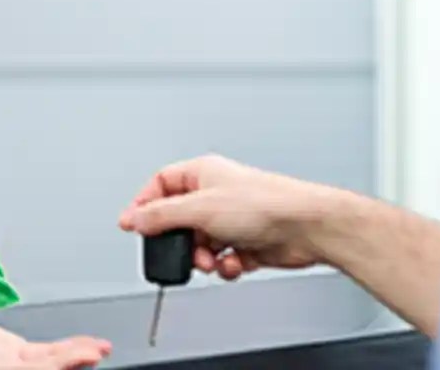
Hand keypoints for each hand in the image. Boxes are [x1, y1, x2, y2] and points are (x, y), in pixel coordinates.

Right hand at [0, 313, 110, 369]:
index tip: (70, 362)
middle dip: (70, 365)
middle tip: (97, 353)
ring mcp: (6, 362)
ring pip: (47, 366)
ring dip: (74, 359)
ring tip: (100, 349)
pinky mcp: (12, 353)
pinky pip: (44, 356)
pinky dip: (66, 351)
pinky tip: (84, 348)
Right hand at [118, 154, 330, 279]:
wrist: (305, 227)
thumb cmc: (266, 204)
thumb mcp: (200, 209)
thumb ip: (162, 216)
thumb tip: (134, 219)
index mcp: (203, 173)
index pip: (161, 184)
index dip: (144, 205)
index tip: (134, 226)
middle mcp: (216, 194)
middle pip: (179, 220)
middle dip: (179, 242)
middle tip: (181, 252)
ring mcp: (231, 219)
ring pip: (199, 244)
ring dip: (203, 258)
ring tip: (212, 260)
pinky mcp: (246, 242)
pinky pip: (222, 259)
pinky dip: (225, 266)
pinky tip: (234, 263)